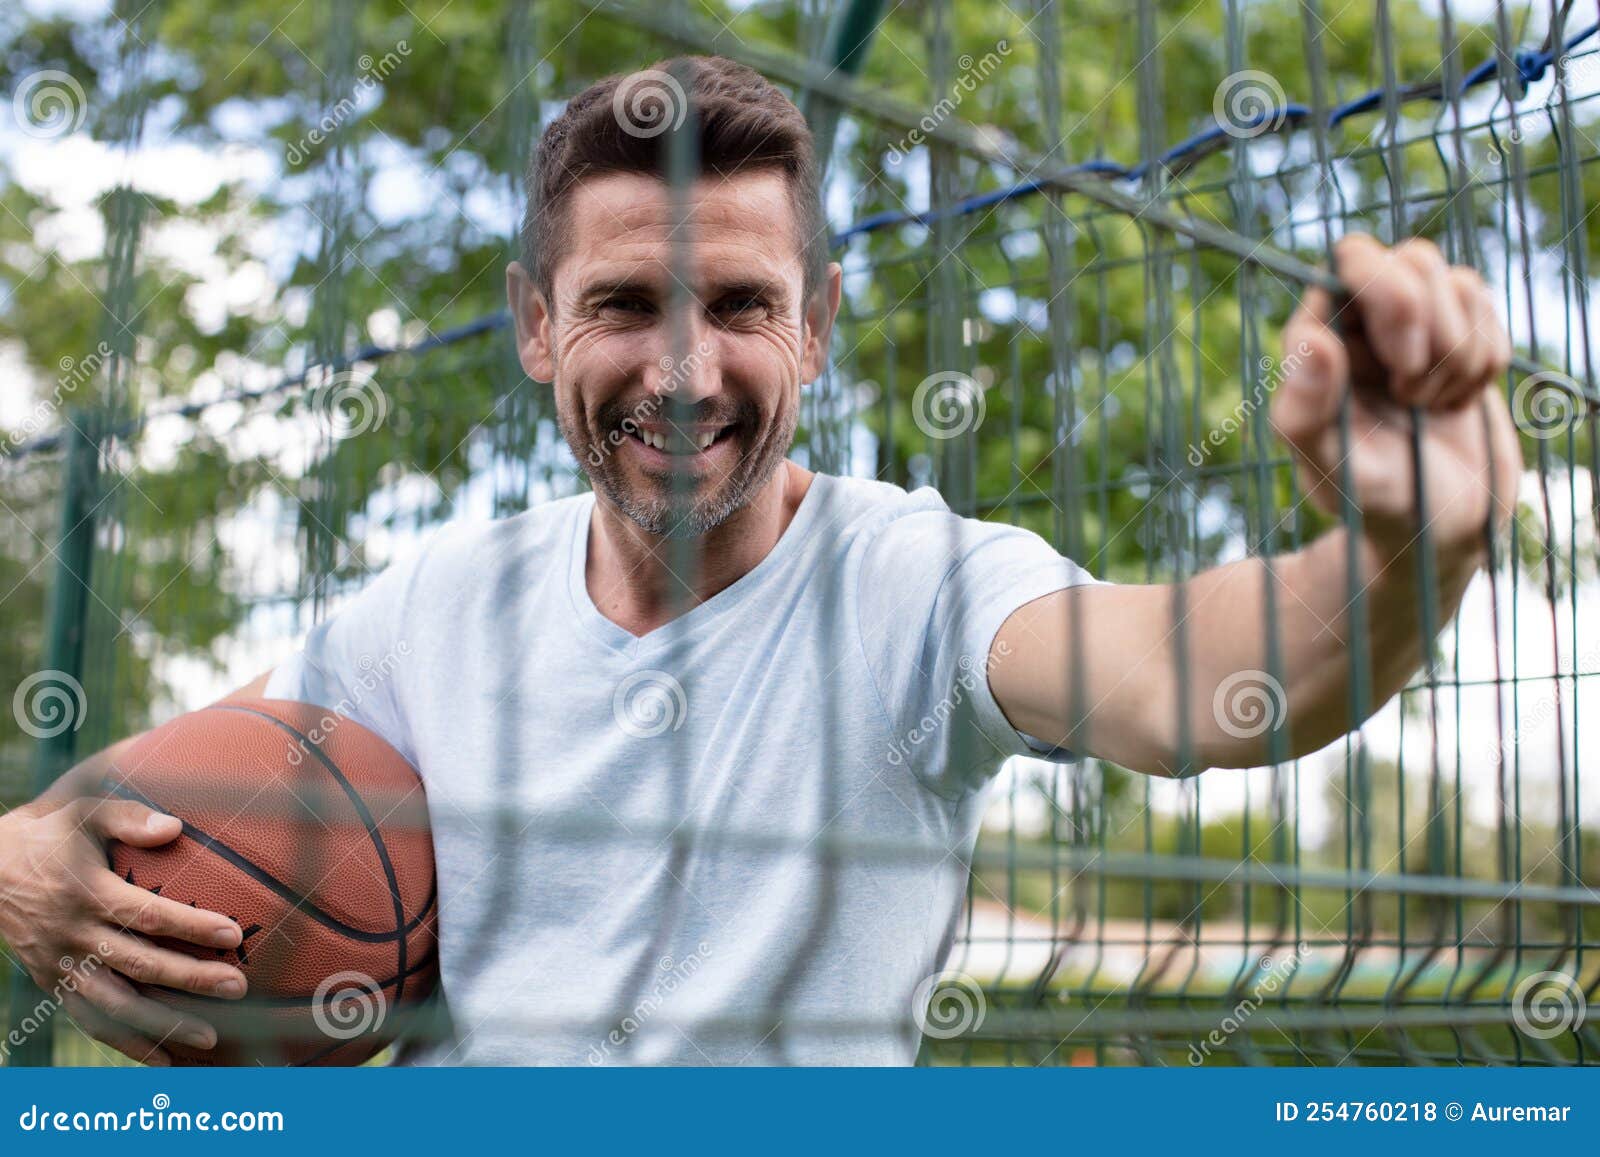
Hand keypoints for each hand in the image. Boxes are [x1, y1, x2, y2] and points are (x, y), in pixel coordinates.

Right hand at [0, 796, 247, 1064]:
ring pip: (117, 1004)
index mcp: (87, 894)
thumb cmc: (51, 836)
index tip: (233, 934)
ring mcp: (62, 966)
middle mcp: (75, 936)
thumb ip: (129, 818)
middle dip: (191, 980)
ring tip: (211, 1035)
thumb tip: (175, 827)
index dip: (190, 926)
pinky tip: (164, 1060)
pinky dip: (126, 1044)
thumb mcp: (84, 812)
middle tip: (239, 988)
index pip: (147, 916)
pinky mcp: (54, 985)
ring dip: (164, 1024)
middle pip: (140, 965)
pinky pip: (92, 1021)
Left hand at [1271, 233, 1520, 565]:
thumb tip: (1312, 340)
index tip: (1399, 371)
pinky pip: (1486, 305)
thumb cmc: (1372, 500)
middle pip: (1409, 257)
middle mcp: (1359, 322)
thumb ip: (1306, 411)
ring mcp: (1412, 325)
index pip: (1348, 262)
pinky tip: (1458, 400)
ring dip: (1457, 348)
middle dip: (1428, 319)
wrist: (1439, 527)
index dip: (1386, 298)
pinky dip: (1484, 356)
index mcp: (1317, 338)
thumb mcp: (1331, 467)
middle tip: (1414, 390)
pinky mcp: (1459, 335)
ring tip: (1429, 404)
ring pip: (1453, 278)